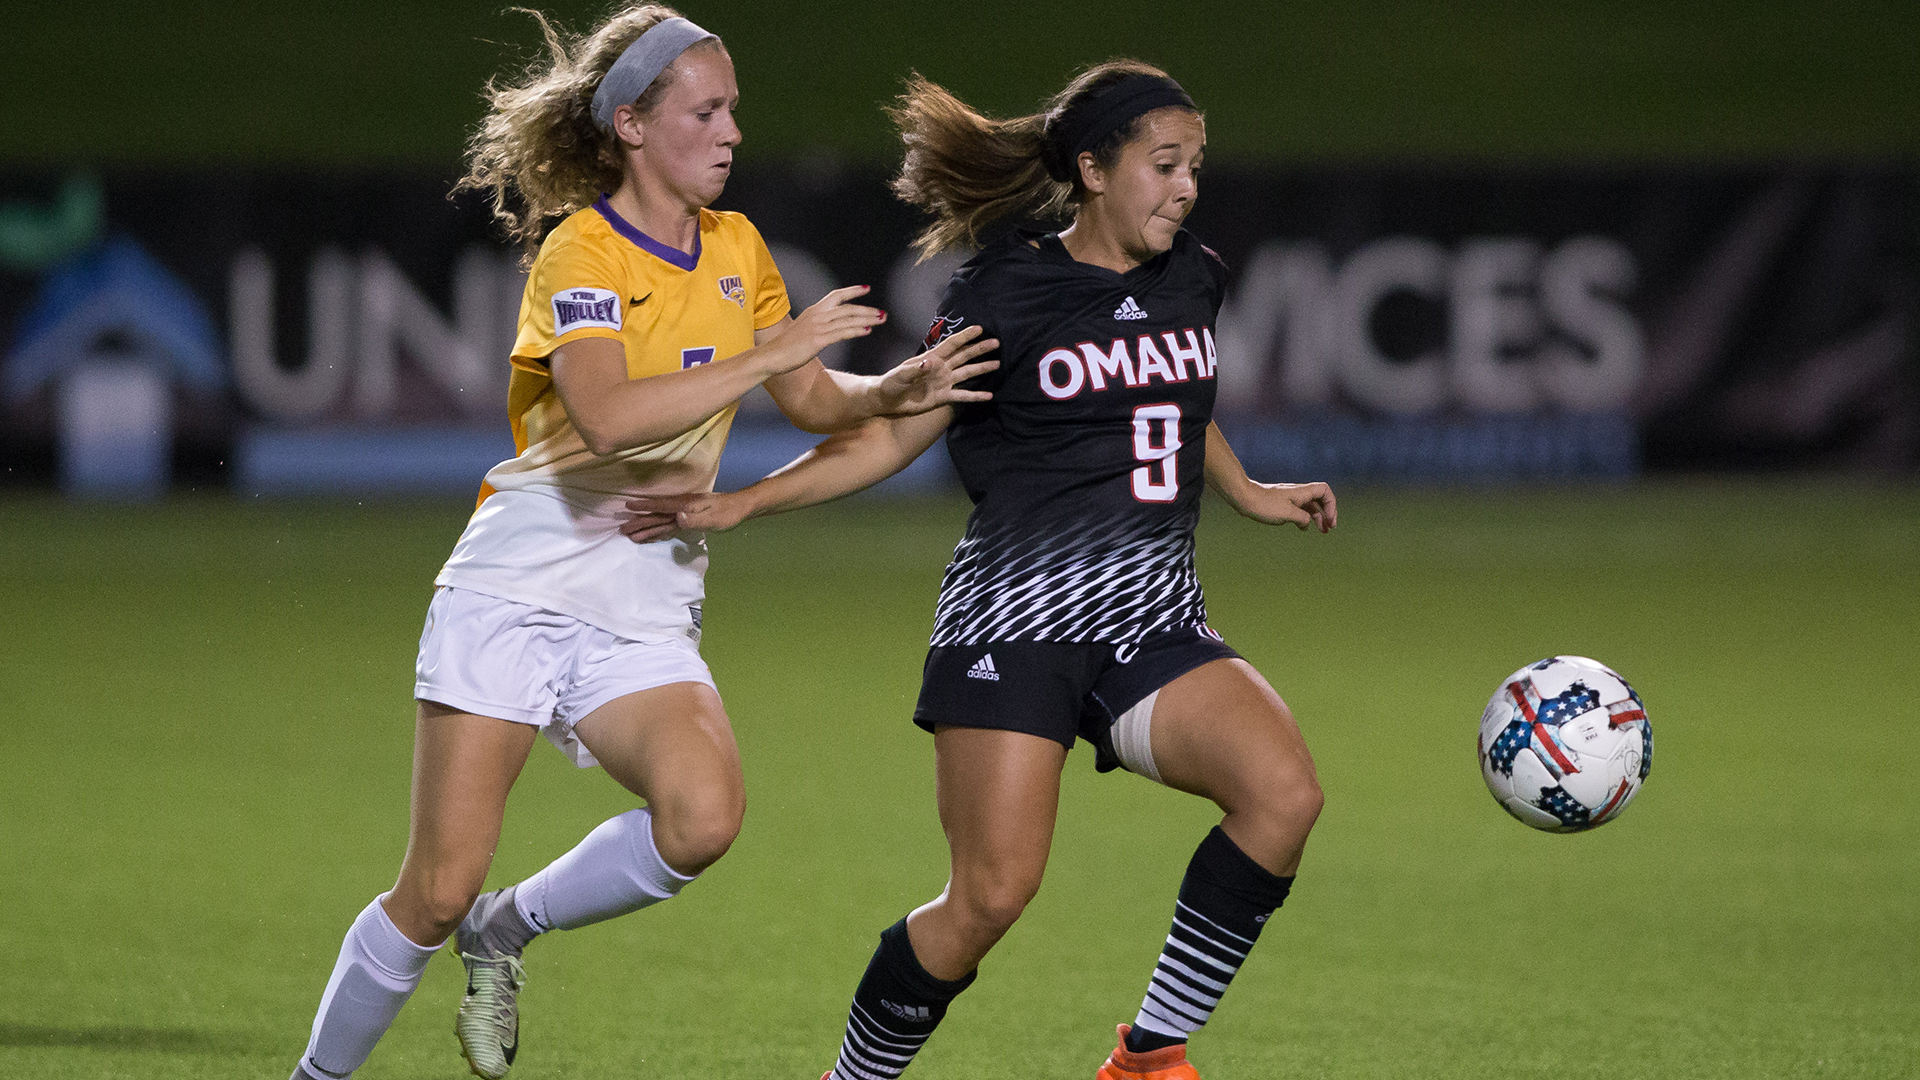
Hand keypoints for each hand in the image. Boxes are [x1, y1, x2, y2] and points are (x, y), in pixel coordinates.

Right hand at [620, 492, 749, 541]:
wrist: (740, 507)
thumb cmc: (729, 513)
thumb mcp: (714, 518)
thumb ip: (695, 519)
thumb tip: (677, 517)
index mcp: (686, 505)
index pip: (661, 506)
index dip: (645, 507)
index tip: (628, 506)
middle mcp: (681, 508)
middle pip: (656, 515)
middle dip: (639, 521)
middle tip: (622, 529)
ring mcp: (683, 513)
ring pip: (660, 520)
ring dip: (645, 527)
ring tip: (630, 533)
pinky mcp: (687, 519)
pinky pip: (668, 524)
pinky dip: (657, 529)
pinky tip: (650, 533)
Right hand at [766, 286, 886, 373]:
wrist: (771, 355)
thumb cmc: (786, 347)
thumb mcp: (804, 330)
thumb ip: (817, 326)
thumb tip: (829, 329)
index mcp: (814, 311)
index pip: (836, 295)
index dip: (852, 291)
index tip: (867, 288)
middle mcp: (817, 315)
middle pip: (847, 308)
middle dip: (867, 309)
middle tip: (883, 313)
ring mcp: (817, 327)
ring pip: (848, 319)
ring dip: (867, 319)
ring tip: (881, 320)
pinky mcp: (817, 339)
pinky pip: (842, 332)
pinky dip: (856, 330)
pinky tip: (867, 330)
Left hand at [871, 325, 1001, 414]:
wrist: (887, 400)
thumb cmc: (891, 383)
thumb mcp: (900, 374)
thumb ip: (915, 369)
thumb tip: (930, 363)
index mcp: (932, 358)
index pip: (951, 345)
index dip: (965, 336)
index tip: (979, 329)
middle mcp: (941, 368)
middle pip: (964, 356)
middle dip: (979, 349)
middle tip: (996, 343)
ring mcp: (944, 382)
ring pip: (967, 373)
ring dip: (982, 369)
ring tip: (997, 364)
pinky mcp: (943, 397)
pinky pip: (962, 396)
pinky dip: (975, 396)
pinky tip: (989, 396)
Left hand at [1233, 481, 1336, 532]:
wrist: (1244, 498)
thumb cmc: (1265, 505)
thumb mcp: (1288, 514)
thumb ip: (1303, 518)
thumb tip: (1307, 523)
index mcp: (1302, 492)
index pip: (1325, 491)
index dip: (1331, 505)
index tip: (1329, 519)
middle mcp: (1298, 493)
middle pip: (1320, 499)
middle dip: (1327, 513)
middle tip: (1329, 528)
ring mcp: (1290, 497)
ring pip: (1310, 506)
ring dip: (1318, 517)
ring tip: (1322, 531)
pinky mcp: (1282, 503)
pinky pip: (1300, 509)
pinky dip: (1305, 518)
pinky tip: (1304, 528)